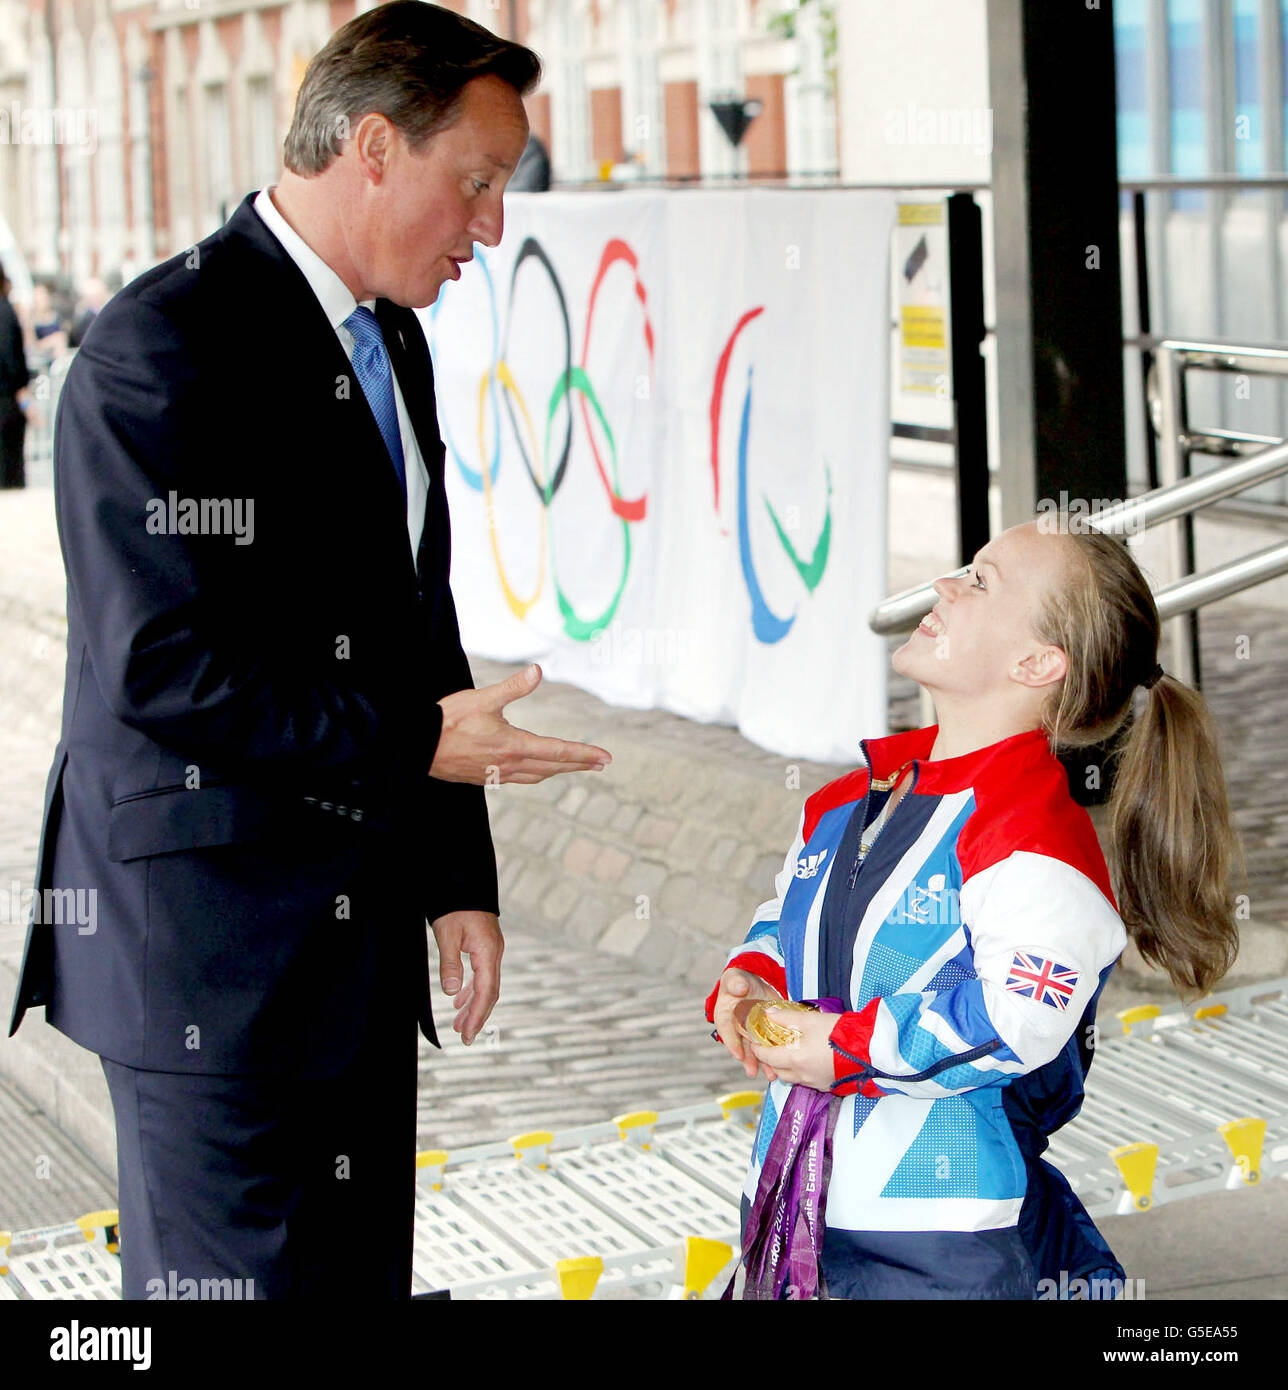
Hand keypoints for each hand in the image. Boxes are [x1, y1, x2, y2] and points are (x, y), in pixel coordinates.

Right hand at [430, 664, 611, 784]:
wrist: (417, 747)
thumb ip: (512, 687)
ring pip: (537, 775)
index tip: (606, 758)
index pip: (558, 751)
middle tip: (600, 763)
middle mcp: (509, 764)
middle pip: (552, 767)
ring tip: (574, 766)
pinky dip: (536, 774)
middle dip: (578, 764)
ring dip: (558, 771)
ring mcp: (496, 774)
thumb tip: (537, 671)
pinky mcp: (484, 777)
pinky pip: (519, 779)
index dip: (584, 754)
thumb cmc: (448, 721)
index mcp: (513, 746)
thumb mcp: (482, 699)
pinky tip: (534, 770)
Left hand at [430, 909, 502, 1044]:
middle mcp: (494, 954)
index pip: (485, 992)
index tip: (468, 1035)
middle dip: (478, 1016)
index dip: (477, 1016)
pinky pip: (482, 975)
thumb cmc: (456, 906)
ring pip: (486, 985)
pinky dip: (472, 990)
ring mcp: (492, 951)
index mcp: (488, 953)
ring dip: (474, 1005)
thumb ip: (450, 963)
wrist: (463, 882)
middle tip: (465, 1037)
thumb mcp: (447, 934)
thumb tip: (452, 992)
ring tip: (460, 1023)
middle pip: (490, 993)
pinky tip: (460, 999)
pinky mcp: (485, 947)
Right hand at [711, 968, 784, 1080]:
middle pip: (741, 1046)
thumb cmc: (739, 980)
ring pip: (756, 1050)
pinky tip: (781, 1065)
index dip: (732, 1043)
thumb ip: (736, 983)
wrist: (752, 981)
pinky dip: (775, 1055)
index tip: (738, 1054)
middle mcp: (736, 1028)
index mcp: (725, 1016)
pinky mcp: (765, 1032)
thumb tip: (740, 988)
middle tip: (753, 1071)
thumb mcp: (735, 979)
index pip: (726, 1031)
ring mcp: (751, 1032)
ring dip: (762, 1063)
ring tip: (770, 1075)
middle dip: (748, 1060)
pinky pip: (769, 1046)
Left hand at [747, 1007, 840, 1091]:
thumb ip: (786, 1017)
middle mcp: (803, 1075)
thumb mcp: (811, 1019)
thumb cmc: (840, 1034)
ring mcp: (816, 1082)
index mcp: (795, 1060)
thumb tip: (769, 1014)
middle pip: (778, 1071)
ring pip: (793, 1077)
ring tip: (788, 1052)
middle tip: (770, 1046)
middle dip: (770, 1060)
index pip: (768, 1057)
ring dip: (786, 1067)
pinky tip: (807, 1059)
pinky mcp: (828, 1085)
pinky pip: (807, 1080)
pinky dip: (801, 1071)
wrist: (869, 1050)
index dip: (758, 1049)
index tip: (754, 1041)